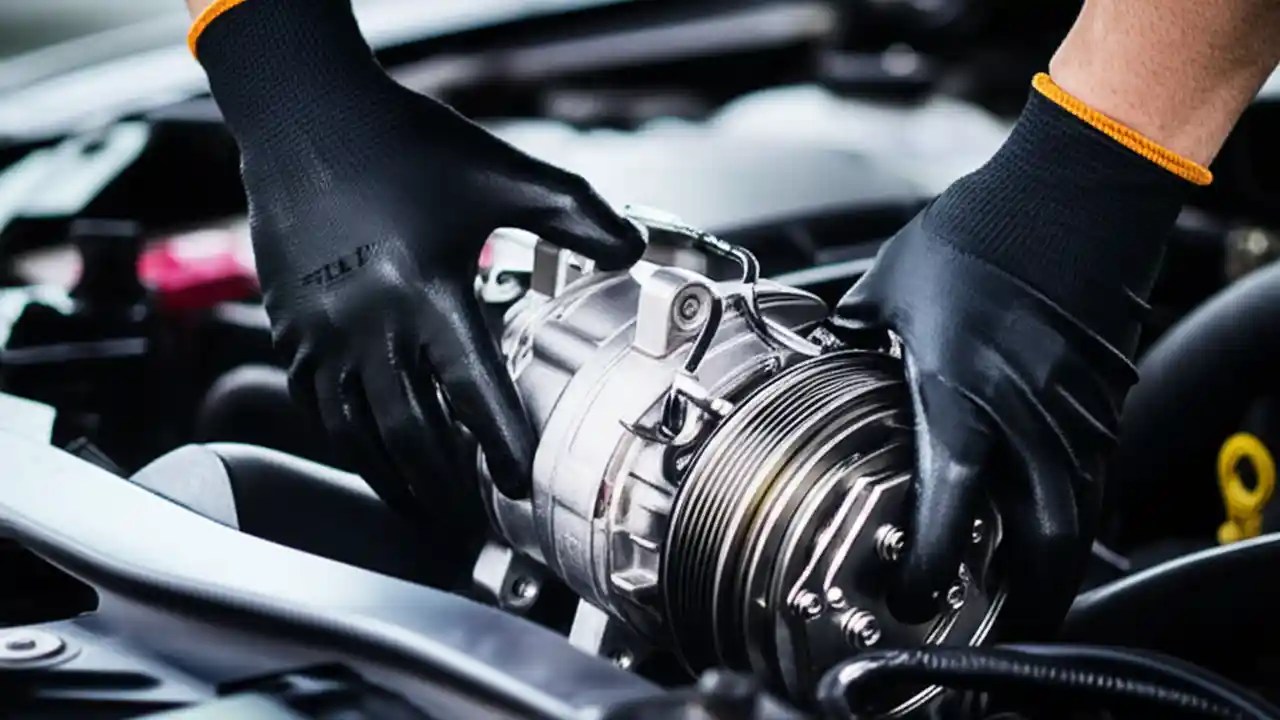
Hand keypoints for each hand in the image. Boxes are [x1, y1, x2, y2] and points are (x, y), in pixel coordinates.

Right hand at [195, 0, 643, 518]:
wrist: (306, 116)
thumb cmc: (403, 143)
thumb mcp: (501, 173)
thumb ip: (574, 213)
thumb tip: (633, 247)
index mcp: (426, 288)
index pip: (472, 390)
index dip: (500, 444)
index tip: (519, 485)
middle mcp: (368, 322)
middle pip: (410, 432)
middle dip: (444, 487)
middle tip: (471, 522)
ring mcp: (319, 332)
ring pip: (357, 433)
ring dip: (393, 479)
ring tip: (423, 511)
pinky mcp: (290, 328)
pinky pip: (317, 407)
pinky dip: (349, 442)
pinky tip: (371, 456)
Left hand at [833, 84, 1190, 629]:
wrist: (1071, 192)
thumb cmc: (984, 231)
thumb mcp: (891, 286)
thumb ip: (855, 329)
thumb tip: (828, 341)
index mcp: (963, 400)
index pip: (950, 516)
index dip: (930, 571)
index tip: (910, 590)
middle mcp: (1029, 421)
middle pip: (1044, 546)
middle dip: (1020, 599)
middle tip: (983, 617)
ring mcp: (1077, 414)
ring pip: (1076, 519)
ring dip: (1048, 562)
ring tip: (1015, 585)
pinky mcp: (1105, 400)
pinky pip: (1091, 479)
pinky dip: (1067, 511)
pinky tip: (1041, 513)